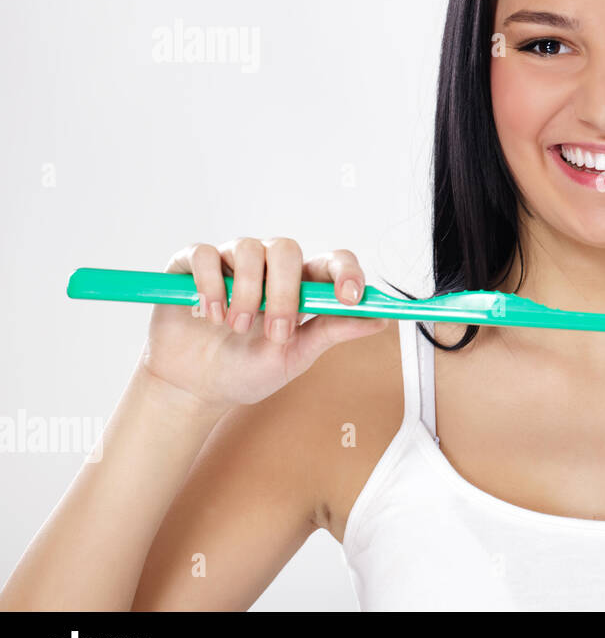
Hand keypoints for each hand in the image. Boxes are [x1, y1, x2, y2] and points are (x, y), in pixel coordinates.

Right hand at [137, 237, 389, 412]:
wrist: (194, 388)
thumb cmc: (247, 370)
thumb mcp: (296, 356)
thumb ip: (332, 332)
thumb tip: (379, 319)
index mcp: (300, 286)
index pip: (331, 261)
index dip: (345, 272)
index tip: (350, 297)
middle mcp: (268, 267)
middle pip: (287, 249)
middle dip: (284, 293)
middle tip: (276, 333)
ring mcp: (230, 263)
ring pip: (247, 249)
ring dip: (245, 294)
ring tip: (236, 328)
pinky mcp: (192, 265)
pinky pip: (205, 254)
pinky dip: (209, 285)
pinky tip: (208, 315)